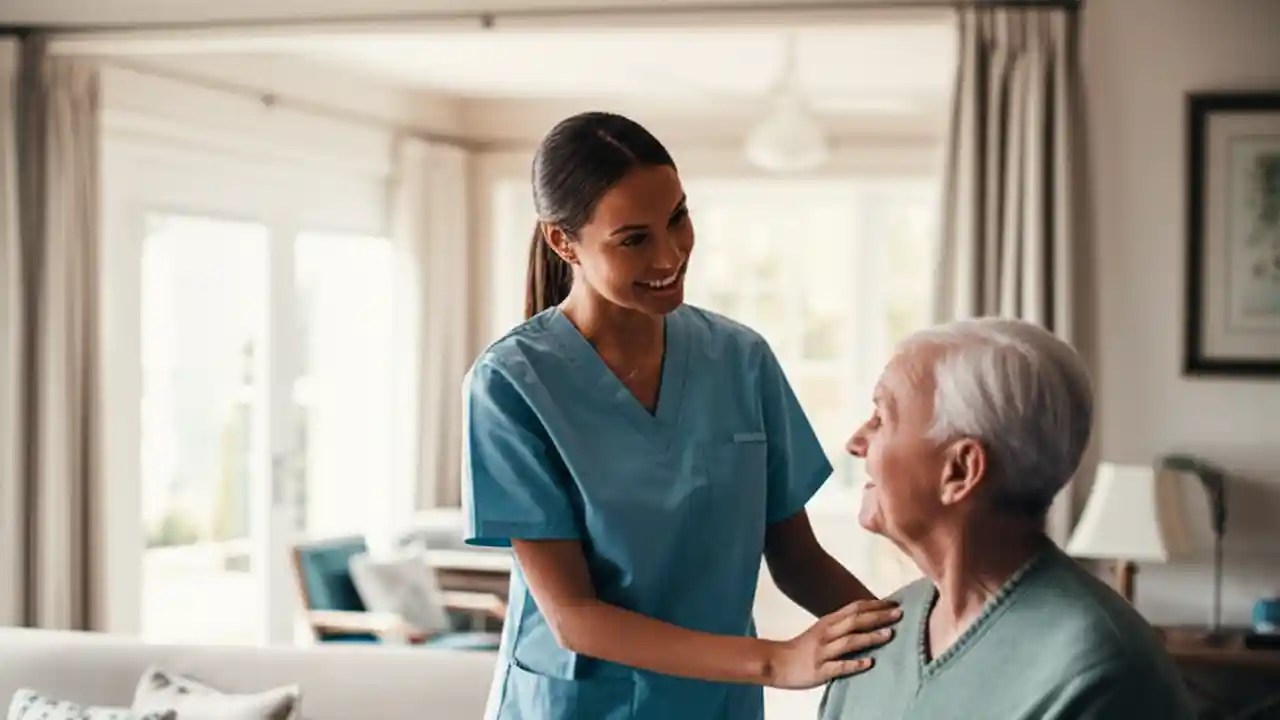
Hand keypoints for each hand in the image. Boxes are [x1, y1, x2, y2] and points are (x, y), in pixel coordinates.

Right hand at [766, 599, 901, 688]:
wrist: (777, 662)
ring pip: (849, 641)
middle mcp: (826, 634)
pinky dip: (855, 664)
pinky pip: (840, 666)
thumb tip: (867, 618)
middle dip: (878, 617)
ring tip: (889, 635)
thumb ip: (842, 624)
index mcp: (828, 622)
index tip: (894, 604)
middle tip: (899, 614)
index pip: (854, 609)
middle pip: (855, 621)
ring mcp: (823, 652)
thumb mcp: (822, 629)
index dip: (875, 605)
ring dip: (870, 637)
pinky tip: (869, 663)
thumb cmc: (804, 647)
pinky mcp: (820, 670)